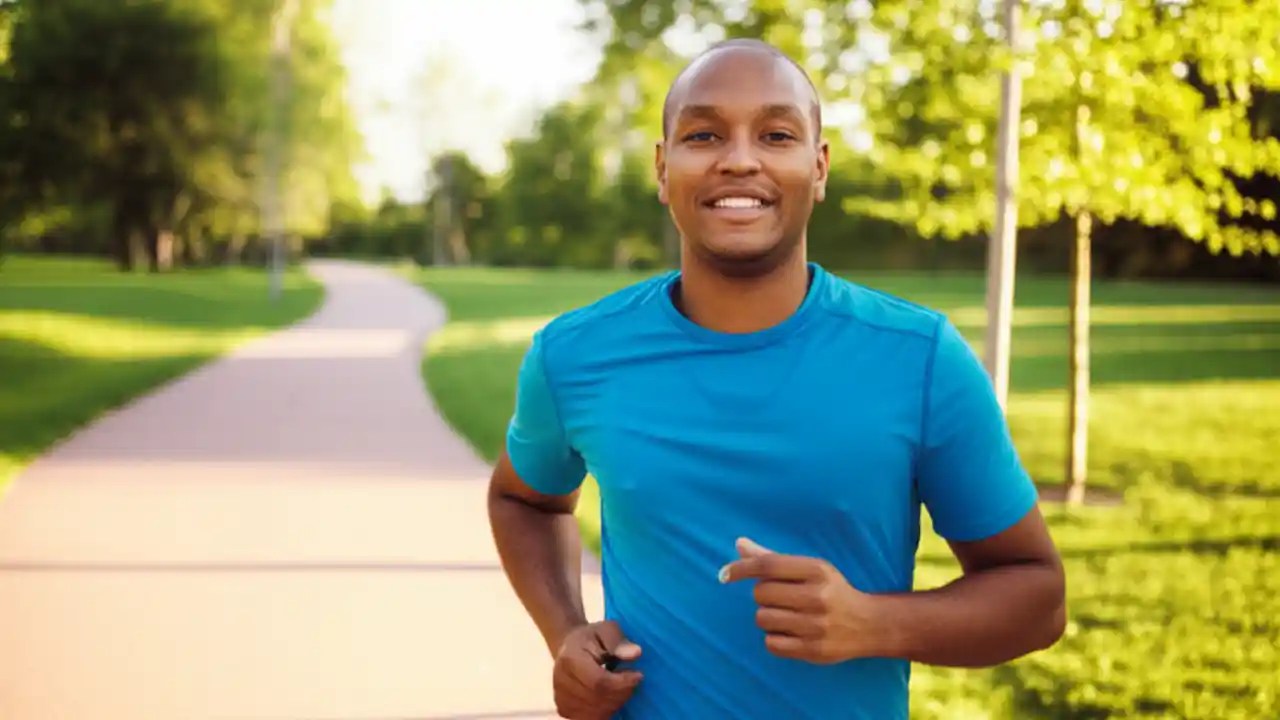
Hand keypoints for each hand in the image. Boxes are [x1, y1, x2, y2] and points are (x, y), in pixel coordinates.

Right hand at [551, 620, 642, 718]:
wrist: (569, 647)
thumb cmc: (592, 637)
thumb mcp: (607, 630)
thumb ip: (619, 642)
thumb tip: (635, 654)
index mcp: (570, 658)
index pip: (599, 681)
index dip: (622, 683)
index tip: (637, 675)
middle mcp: (561, 680)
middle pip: (598, 699)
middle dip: (621, 694)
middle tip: (631, 682)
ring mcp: (560, 697)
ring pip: (595, 713)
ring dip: (615, 703)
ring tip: (620, 688)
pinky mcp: (563, 709)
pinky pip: (590, 718)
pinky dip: (605, 711)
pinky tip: (610, 698)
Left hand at [719, 537, 883, 663]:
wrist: (870, 624)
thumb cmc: (832, 591)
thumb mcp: (811, 569)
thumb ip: (773, 558)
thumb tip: (739, 544)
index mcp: (817, 570)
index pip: (768, 565)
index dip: (741, 568)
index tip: (724, 575)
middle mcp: (818, 596)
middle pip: (761, 593)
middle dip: (763, 595)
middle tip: (781, 598)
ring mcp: (816, 625)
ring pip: (763, 618)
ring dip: (767, 617)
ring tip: (787, 616)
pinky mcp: (814, 651)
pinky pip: (771, 643)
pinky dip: (774, 638)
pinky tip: (790, 632)